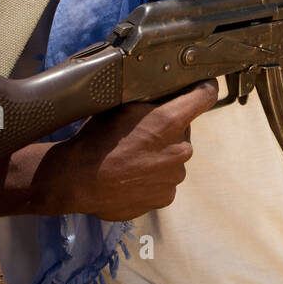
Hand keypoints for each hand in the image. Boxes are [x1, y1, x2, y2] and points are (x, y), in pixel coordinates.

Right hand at [31, 80, 218, 220]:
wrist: (77, 180)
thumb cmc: (96, 139)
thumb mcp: (122, 107)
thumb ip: (151, 101)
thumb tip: (167, 95)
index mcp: (170, 121)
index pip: (205, 96)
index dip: (204, 88)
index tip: (203, 86)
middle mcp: (180, 149)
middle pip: (184, 132)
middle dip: (168, 131)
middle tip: (141, 135)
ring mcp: (174, 176)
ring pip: (174, 159)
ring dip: (160, 157)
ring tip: (131, 159)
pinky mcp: (165, 198)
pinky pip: (165, 182)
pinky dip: (153, 179)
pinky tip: (132, 177)